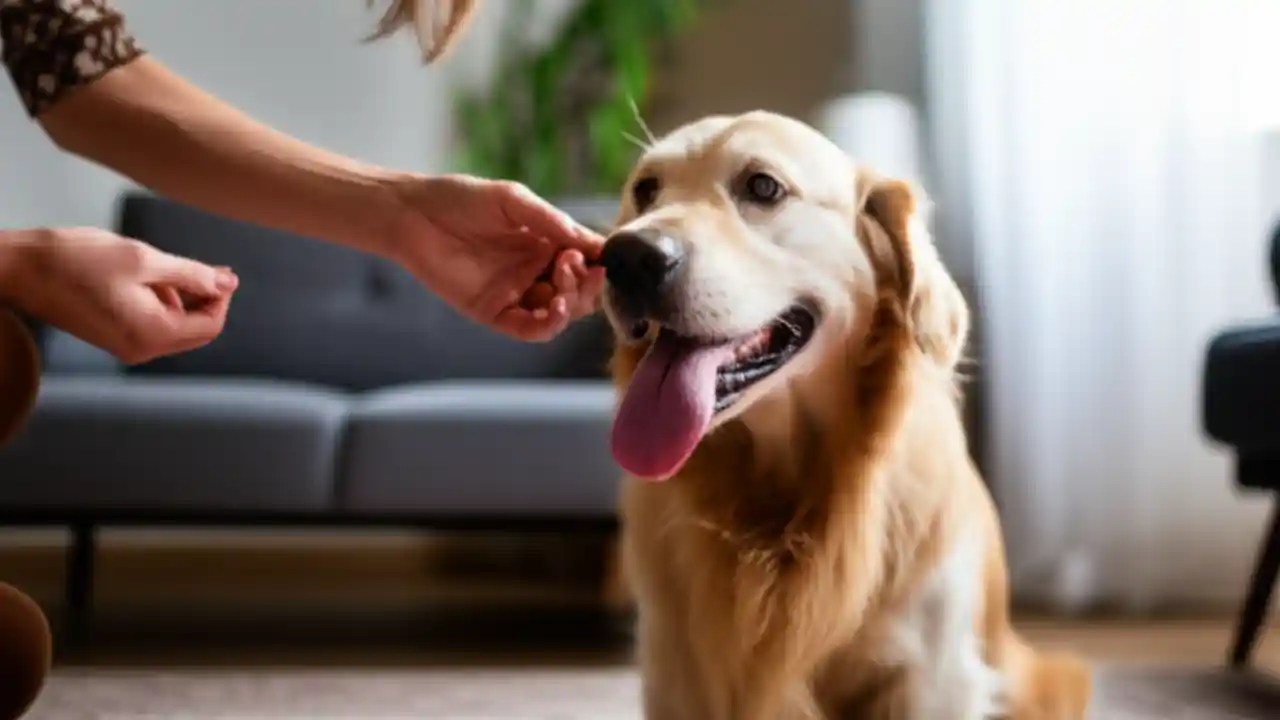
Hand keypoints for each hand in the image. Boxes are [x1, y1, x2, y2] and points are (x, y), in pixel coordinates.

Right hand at [0, 227, 237, 363]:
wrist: (21, 268)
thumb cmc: (78, 259)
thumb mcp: (143, 260)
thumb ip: (193, 274)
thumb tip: (230, 282)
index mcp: (153, 334)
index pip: (211, 325)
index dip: (221, 297)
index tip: (217, 271)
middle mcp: (142, 350)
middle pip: (196, 331)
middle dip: (203, 299)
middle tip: (195, 266)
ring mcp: (126, 346)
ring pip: (175, 326)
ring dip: (179, 298)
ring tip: (156, 267)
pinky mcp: (113, 337)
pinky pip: (152, 324)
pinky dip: (159, 302)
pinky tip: (142, 277)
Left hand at [386, 174, 606, 340]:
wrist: (413, 215)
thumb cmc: (461, 199)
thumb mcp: (513, 200)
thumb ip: (551, 221)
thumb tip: (593, 243)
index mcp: (545, 243)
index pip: (585, 261)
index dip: (597, 264)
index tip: (598, 258)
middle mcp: (535, 271)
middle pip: (578, 293)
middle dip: (585, 285)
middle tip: (571, 267)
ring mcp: (516, 293)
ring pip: (558, 314)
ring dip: (570, 306)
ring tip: (563, 290)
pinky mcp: (494, 312)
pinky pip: (528, 328)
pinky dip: (547, 325)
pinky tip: (554, 312)